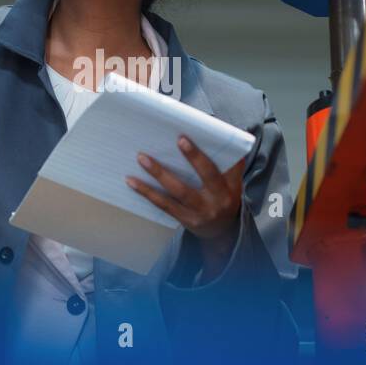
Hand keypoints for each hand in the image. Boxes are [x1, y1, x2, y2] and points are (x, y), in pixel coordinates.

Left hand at [127, 135, 246, 279]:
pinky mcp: (184, 219)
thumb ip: (229, 162)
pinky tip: (132, 181)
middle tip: (178, 140)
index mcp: (228, 188)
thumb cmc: (224, 198)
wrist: (222, 232)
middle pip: (204, 177)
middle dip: (193, 158)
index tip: (185, 138)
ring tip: (142, 158)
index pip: (222, 167)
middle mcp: (215, 201)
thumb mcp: (233, 182)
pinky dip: (147, 192)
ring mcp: (198, 212)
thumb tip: (222, 132)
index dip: (204, 154)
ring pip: (178, 192)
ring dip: (158, 174)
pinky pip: (164, 204)